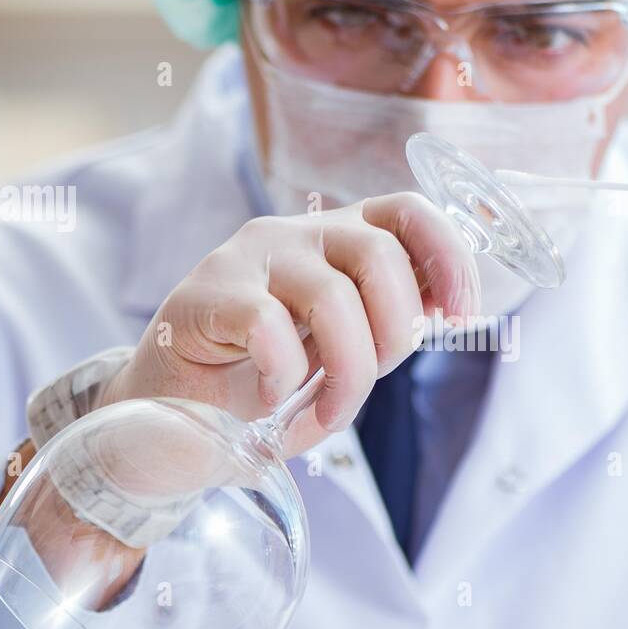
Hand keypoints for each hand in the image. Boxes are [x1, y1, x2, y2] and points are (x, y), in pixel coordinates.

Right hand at [103, 192, 479, 458]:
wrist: (165, 418)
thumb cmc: (258, 382)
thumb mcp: (338, 350)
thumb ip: (385, 322)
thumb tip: (450, 308)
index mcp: (333, 240)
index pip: (407, 210)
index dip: (448, 257)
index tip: (462, 317)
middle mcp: (293, 235)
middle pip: (379, 253)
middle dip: (395, 333)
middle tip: (368, 382)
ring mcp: (246, 260)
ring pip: (333, 296)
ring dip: (348, 374)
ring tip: (326, 413)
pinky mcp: (204, 296)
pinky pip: (271, 327)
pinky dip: (286, 375)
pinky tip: (272, 396)